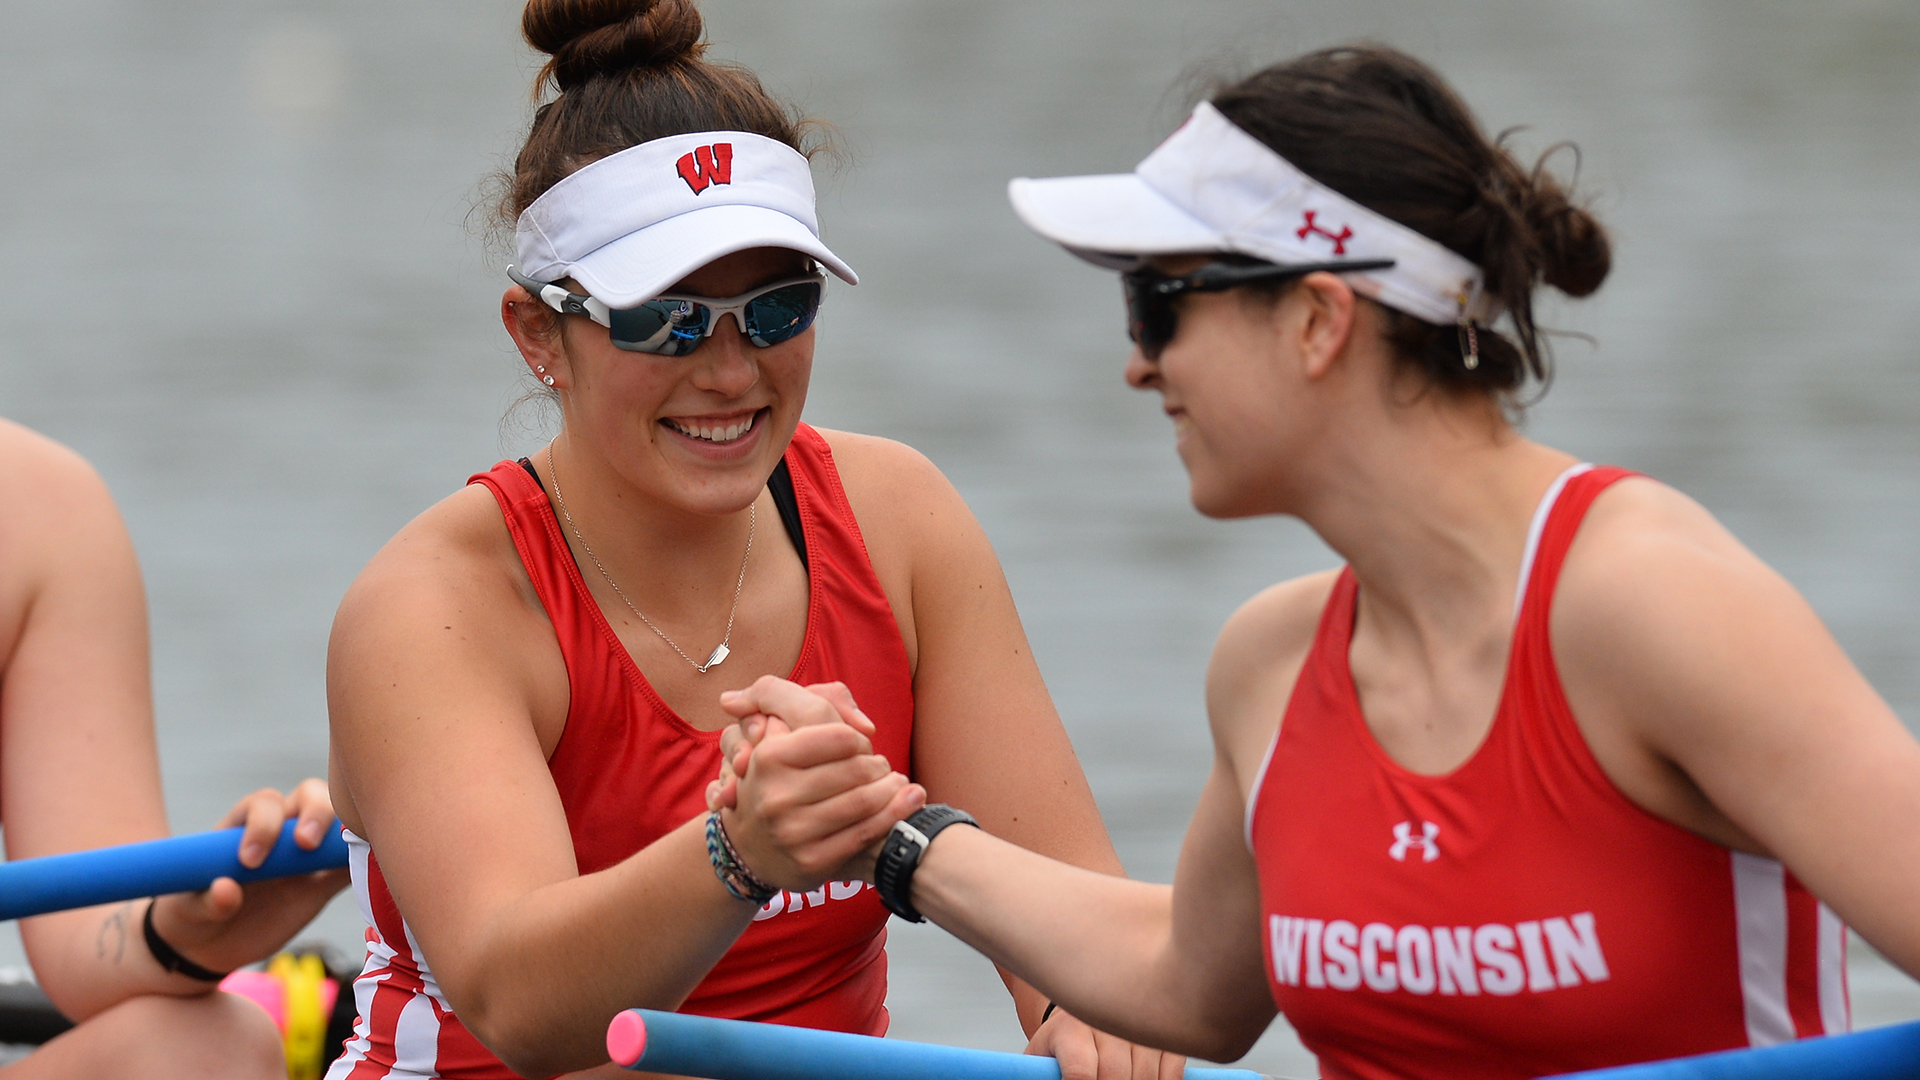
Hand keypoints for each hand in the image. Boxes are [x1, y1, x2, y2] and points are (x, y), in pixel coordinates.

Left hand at [147, 779, 349, 975]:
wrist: (206, 947)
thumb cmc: (190, 916)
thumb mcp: (187, 910)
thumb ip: (205, 900)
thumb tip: (226, 889)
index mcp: (244, 826)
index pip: (264, 804)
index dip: (263, 825)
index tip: (249, 861)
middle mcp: (280, 831)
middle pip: (311, 796)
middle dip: (315, 811)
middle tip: (304, 845)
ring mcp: (305, 856)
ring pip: (339, 822)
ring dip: (347, 830)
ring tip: (346, 853)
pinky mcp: (322, 884)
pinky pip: (348, 866)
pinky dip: (365, 864)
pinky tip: (374, 869)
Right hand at [715, 678, 922, 889]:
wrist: (750, 846)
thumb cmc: (774, 780)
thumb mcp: (776, 733)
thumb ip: (815, 702)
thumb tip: (864, 726)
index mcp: (768, 757)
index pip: (840, 735)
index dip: (857, 737)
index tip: (858, 744)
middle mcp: (776, 796)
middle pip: (857, 768)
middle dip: (877, 764)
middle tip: (881, 766)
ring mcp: (792, 832)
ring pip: (865, 800)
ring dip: (892, 787)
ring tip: (897, 781)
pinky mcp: (811, 862)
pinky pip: (866, 833)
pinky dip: (895, 813)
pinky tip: (909, 800)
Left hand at [1029, 1006, 1186, 1079]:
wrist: (1087, 1002)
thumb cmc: (1064, 1039)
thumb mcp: (1042, 1055)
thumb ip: (1041, 1073)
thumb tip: (1043, 1078)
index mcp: (1070, 1027)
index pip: (1080, 1073)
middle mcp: (1107, 1020)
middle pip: (1116, 1077)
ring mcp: (1138, 1023)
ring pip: (1144, 1077)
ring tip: (1118, 1079)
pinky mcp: (1162, 1031)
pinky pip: (1170, 1073)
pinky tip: (1140, 1079)